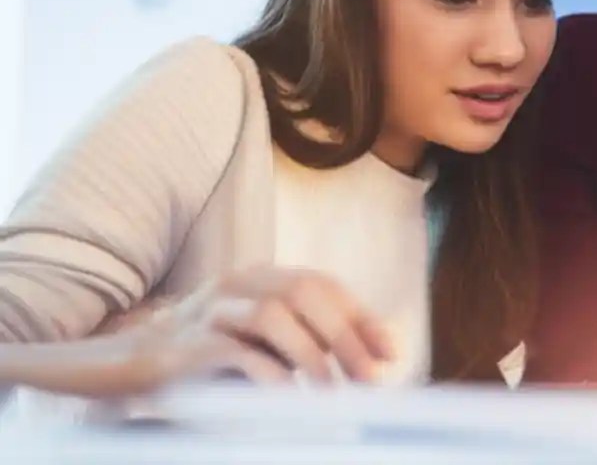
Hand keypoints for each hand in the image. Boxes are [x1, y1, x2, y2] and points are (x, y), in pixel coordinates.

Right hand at [108, 266, 394, 392]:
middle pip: (303, 292)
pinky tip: (288, 396)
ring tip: (330, 390)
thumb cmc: (209, 353)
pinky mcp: (189, 344)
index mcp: (260, 277)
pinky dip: (268, 373)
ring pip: (272, 314)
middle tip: (369, 376)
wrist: (131, 364)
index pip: (322, 285)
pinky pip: (236, 351)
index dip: (360, 316)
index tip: (389, 353)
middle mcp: (238, 284)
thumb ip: (308, 337)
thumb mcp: (263, 339)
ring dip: (310, 354)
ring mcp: (211, 309)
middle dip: (344, 335)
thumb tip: (373, 355)